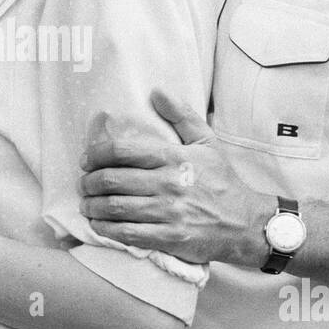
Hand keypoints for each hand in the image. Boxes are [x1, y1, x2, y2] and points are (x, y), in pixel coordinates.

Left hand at [79, 93, 270, 267]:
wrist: (245, 223)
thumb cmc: (222, 182)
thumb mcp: (207, 143)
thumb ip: (181, 115)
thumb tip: (157, 91)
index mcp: (174, 157)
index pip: (122, 150)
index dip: (95, 154)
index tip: (86, 160)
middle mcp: (168, 183)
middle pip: (112, 179)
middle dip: (89, 182)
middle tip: (83, 184)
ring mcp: (169, 212)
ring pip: (115, 207)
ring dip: (92, 206)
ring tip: (86, 204)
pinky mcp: (169, 237)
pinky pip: (127, 233)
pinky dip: (105, 229)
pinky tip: (98, 225)